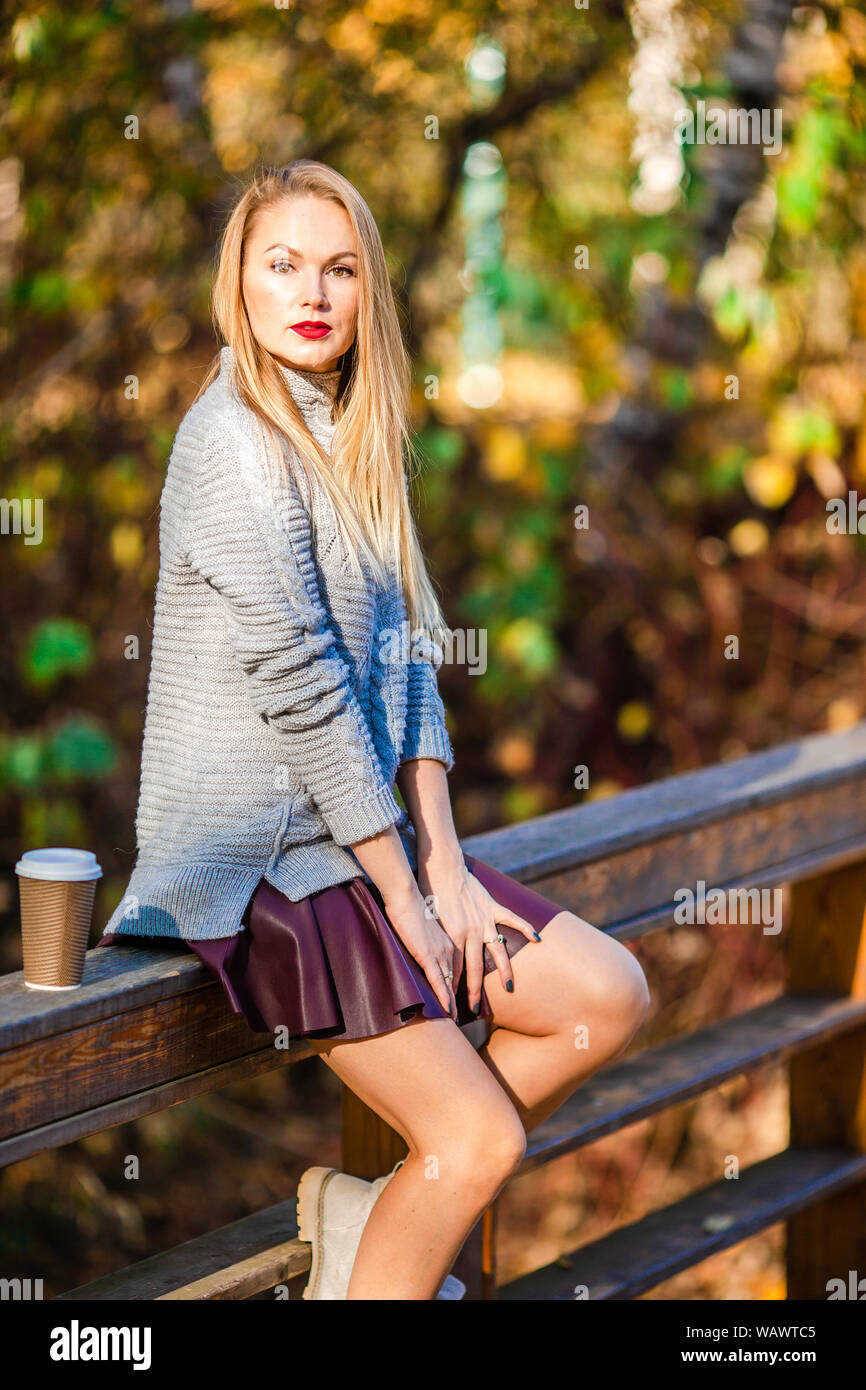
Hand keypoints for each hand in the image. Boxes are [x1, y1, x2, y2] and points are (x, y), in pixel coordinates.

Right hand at [381, 882, 458, 1020]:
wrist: (406, 893)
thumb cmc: (414, 900)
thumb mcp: (428, 917)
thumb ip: (430, 930)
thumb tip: (425, 935)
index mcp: (452, 935)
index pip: (461, 961)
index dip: (466, 978)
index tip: (469, 990)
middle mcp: (451, 945)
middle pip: (463, 973)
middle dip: (469, 993)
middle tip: (473, 1009)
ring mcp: (440, 951)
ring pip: (451, 981)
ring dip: (454, 1000)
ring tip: (456, 1016)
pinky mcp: (427, 954)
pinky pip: (437, 980)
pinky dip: (443, 996)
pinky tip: (447, 1008)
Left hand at [417, 858, 539, 1014]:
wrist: (440, 868)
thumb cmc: (429, 893)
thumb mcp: (428, 921)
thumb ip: (436, 941)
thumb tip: (433, 959)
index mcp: (453, 937)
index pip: (454, 969)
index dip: (452, 988)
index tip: (451, 1004)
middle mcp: (471, 932)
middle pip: (475, 968)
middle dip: (474, 991)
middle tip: (474, 1009)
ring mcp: (484, 920)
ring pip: (497, 951)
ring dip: (503, 971)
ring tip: (509, 988)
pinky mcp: (492, 907)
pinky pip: (512, 919)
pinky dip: (525, 928)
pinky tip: (537, 939)